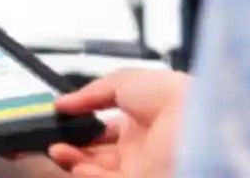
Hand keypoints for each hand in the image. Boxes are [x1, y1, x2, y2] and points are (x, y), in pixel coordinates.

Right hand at [47, 68, 189, 177]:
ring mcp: (140, 168)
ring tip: (55, 147)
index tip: (60, 119)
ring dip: (73, 160)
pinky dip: (83, 173)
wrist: (197, 123)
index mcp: (142, 121)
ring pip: (96, 170)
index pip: (103, 130)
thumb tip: (62, 102)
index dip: (80, 125)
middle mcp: (140, 148)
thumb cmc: (174, 96)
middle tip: (52, 136)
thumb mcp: (124, 81)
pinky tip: (71, 160)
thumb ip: (88, 93)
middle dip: (72, 145)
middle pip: (96, 153)